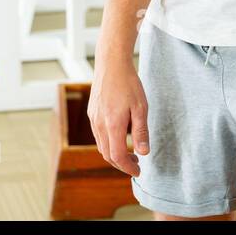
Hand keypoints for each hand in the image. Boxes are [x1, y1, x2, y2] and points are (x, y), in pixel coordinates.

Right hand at [87, 58, 149, 175]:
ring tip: (130, 152)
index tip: (138, 171)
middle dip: (122, 164)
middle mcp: (99, 124)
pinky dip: (108, 143)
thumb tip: (143, 153)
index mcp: (112, 124)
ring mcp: (93, 118)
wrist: (111, 63)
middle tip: (137, 164)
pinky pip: (98, 135)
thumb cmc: (128, 83)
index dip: (128, 167)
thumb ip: (141, 132)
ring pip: (101, 146)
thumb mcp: (140, 108)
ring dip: (114, 154)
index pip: (117, 156)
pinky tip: (120, 136)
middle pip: (107, 154)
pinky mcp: (92, 113)